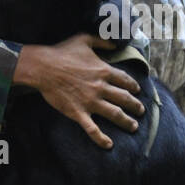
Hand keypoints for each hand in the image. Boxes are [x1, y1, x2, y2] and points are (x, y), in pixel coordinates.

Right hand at [13, 33, 143, 149]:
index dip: (134, 87)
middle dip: (136, 106)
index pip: (125, 80)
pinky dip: (101, 138)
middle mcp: (101, 87)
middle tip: (141, 111)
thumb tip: (115, 44)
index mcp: (104, 71)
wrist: (43, 67)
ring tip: (134, 127)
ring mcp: (90, 102)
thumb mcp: (84, 39)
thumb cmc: (62, 52)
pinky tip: (109, 145)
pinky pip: (92, 129)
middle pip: (124, 99)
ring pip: (115, 114)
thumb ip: (102, 41)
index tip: (137, 91)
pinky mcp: (78, 112)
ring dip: (126, 121)